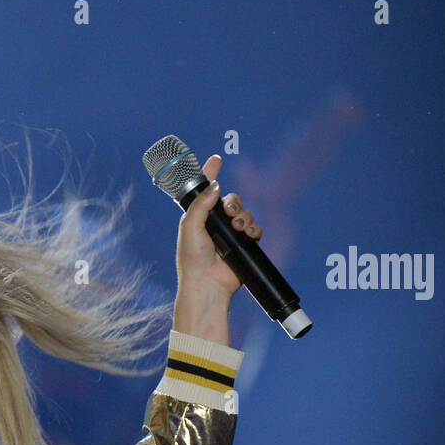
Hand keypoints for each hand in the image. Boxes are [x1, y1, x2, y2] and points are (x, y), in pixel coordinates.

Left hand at [175, 154, 262, 305]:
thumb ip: (200, 204)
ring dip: (244, 215)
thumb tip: (214, 185)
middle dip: (233, 201)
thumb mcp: (190, 227)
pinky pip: (254, 229)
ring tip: (238, 227)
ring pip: (244, 213)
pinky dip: (253, 229)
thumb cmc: (192, 259)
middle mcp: (214, 223)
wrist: (207, 284)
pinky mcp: (243, 245)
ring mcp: (229, 234)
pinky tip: (248, 234)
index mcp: (198, 217)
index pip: (205, 190)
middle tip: (229, 211)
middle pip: (230, 199)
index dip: (210, 174)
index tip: (216, 159)